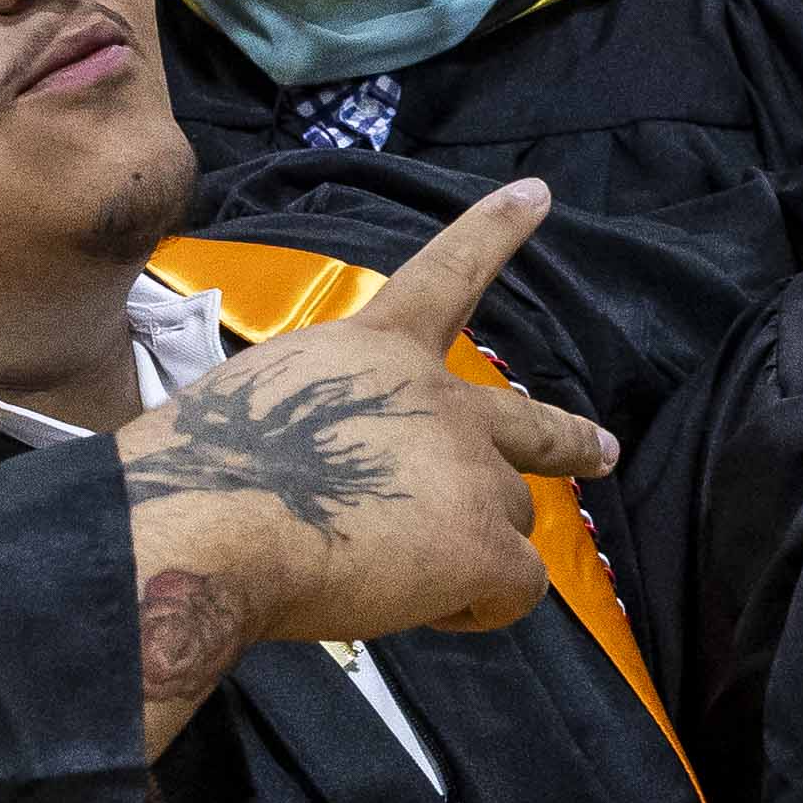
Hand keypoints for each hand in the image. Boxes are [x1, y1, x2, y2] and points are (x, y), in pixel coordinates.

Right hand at [116, 180, 619, 733]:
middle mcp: (437, 397)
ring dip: (464, 551)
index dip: (493, 232)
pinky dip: (473, 608)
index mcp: (373, 350)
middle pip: (525, 420)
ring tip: (387, 575)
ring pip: (505, 520)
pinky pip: (513, 590)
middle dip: (569, 438)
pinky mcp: (485, 544)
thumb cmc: (199, 472)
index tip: (537, 194)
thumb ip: (327, 421)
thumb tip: (338, 481)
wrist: (206, 523)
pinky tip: (416, 607)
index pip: (444, 275)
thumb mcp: (264, 405)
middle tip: (603, 450)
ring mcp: (470, 469)